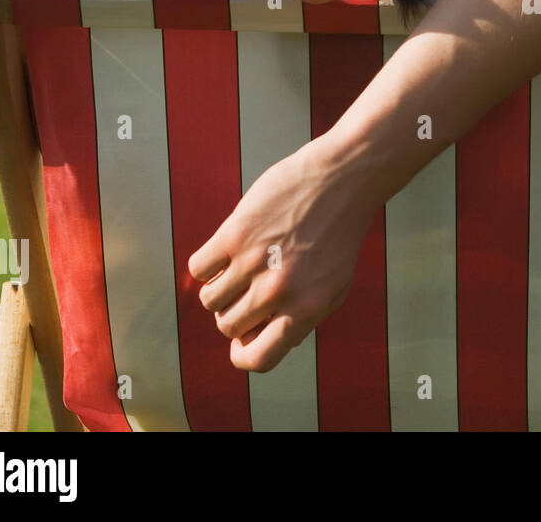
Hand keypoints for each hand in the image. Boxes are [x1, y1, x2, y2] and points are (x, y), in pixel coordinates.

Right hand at [187, 139, 376, 371]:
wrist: (342, 180)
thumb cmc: (339, 235)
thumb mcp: (335, 286)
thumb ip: (303, 319)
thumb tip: (265, 343)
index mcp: (307, 311)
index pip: (258, 359)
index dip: (243, 353)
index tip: (243, 338)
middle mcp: (278, 293)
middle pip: (228, 326)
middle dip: (234, 311)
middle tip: (249, 287)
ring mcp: (254, 263)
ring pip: (210, 299)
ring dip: (220, 286)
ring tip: (241, 265)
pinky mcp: (234, 234)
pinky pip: (198, 268)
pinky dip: (207, 263)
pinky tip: (228, 249)